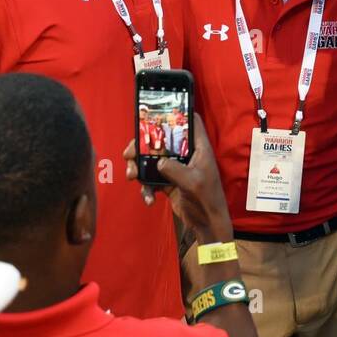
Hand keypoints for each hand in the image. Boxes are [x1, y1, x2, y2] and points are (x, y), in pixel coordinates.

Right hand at [123, 114, 232, 244]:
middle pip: (162, 140)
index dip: (178, 113)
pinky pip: (152, 179)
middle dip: (143, 145)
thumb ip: (175, 170)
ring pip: (152, 159)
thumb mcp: (193, 182)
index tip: (158, 112)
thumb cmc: (207, 199)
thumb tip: (158, 162)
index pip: (192, 122)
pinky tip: (149, 199)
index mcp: (199, 148)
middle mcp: (187, 154)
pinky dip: (146, 188)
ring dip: (139, 167)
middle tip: (129, 153)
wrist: (206, 223)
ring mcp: (176, 168)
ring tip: (131, 176)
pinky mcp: (168, 182)